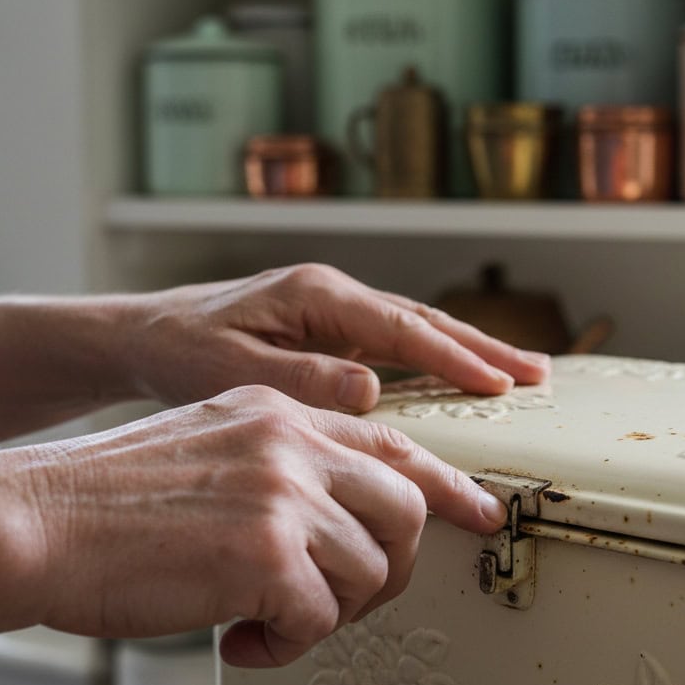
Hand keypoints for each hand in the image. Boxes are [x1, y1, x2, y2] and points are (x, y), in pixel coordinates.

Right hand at [18, 385, 507, 666]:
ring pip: (369, 569)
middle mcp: (290, 442)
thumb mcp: (209, 447)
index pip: (393, 443)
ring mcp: (282, 493)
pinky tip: (242, 636)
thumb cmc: (106, 501)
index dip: (447, 484)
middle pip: (406, 508)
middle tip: (348, 599)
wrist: (32, 520)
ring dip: (327, 613)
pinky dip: (289, 641)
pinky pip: (320, 616)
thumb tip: (341, 519)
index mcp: (278, 412)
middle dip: (391, 568)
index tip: (480, 511)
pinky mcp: (265, 552)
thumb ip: (280, 465)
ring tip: (267, 619)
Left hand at [115, 263, 549, 411]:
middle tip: (538, 375)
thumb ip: (302, 379)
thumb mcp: (234, 370)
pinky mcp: (329, 328)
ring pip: (417, 328)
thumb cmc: (182, 352)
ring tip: (519, 373)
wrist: (147, 335)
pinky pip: (396, 342)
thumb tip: (370, 389)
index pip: (403, 328)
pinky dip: (436, 357)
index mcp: (317, 295)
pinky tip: (460, 375)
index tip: (499, 384)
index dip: (456, 359)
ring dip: (468, 350)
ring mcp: (334, 309)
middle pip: (425, 320)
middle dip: (484, 347)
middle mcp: (333, 294)